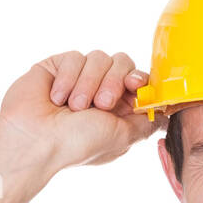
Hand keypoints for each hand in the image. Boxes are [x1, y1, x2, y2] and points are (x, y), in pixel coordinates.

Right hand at [0, 49, 163, 172]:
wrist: (36, 140)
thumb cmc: (77, 145)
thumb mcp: (122, 137)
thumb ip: (146, 122)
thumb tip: (165, 111)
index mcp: (118, 110)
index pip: (139, 80)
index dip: (139, 79)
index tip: (135, 86)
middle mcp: (100, 91)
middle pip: (123, 62)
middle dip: (114, 82)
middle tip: (101, 104)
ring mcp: (79, 78)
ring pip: (99, 58)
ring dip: (89, 84)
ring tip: (75, 107)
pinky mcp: (58, 66)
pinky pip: (75, 57)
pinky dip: (69, 79)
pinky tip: (57, 98)